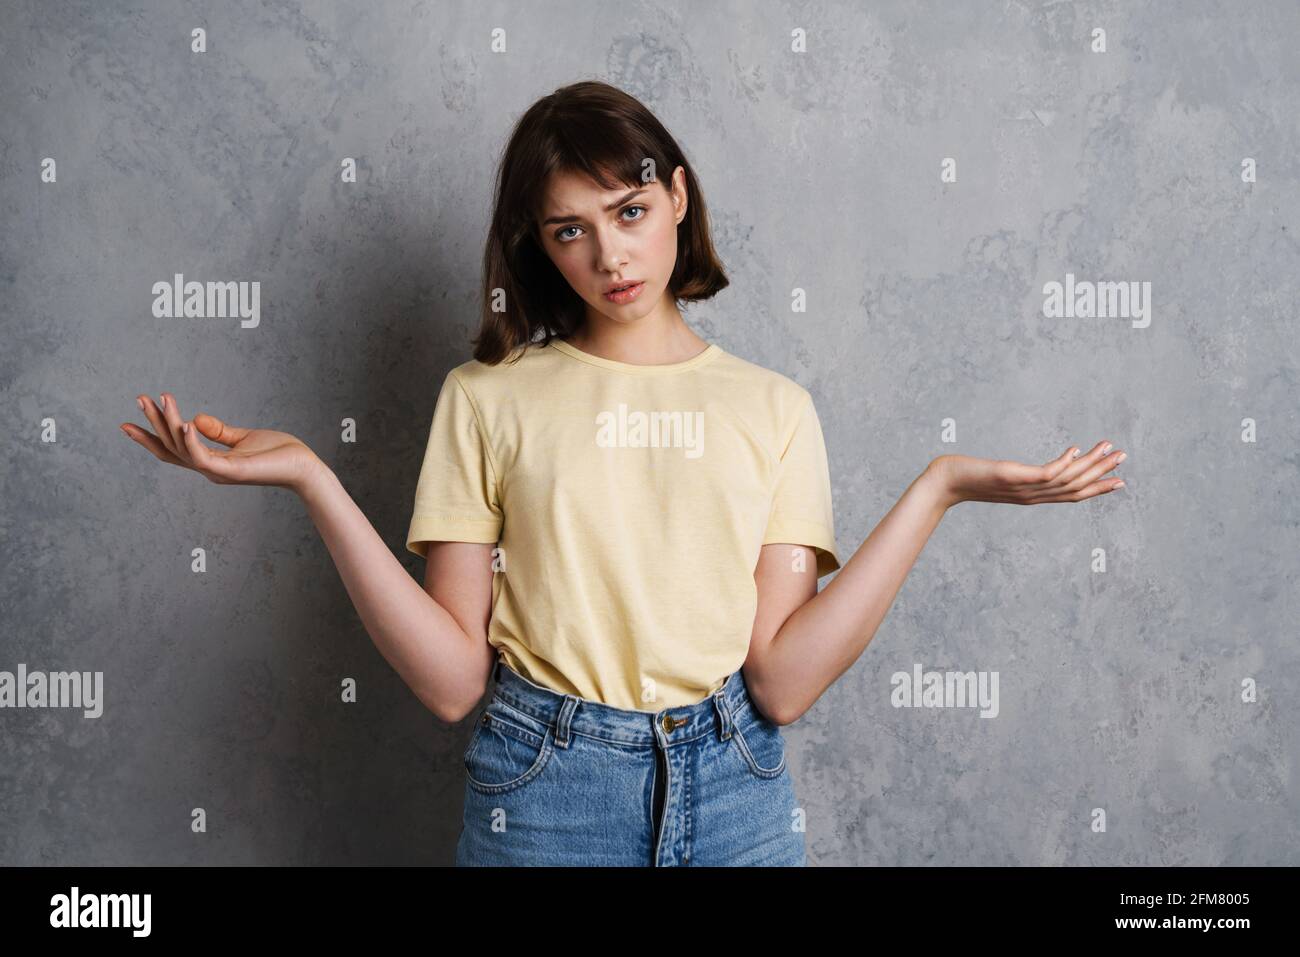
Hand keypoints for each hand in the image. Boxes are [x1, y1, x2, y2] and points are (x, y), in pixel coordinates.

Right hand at [121, 391, 323, 493]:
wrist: (303, 466)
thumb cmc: (278, 453)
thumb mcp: (243, 437)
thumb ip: (219, 431)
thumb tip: (195, 418)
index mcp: (210, 461)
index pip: (173, 449)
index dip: (151, 436)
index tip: (129, 423)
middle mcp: (209, 469)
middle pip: (171, 447)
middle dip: (153, 424)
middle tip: (139, 400)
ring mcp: (218, 472)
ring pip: (183, 448)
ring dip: (169, 423)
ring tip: (161, 399)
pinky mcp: (232, 471)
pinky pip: (204, 456)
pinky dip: (192, 441)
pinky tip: (185, 422)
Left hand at [931, 441, 1127, 507]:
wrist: (944, 483)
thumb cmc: (968, 477)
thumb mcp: (998, 477)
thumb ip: (1014, 476)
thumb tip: (1018, 470)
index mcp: (1032, 496)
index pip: (1071, 494)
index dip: (1096, 488)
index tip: (1118, 480)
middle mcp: (1032, 495)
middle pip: (1075, 487)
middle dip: (1101, 473)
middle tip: (1123, 457)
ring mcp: (1024, 488)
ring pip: (1066, 479)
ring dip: (1091, 463)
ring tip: (1109, 447)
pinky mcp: (1013, 477)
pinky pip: (1045, 473)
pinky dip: (1064, 462)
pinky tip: (1075, 447)